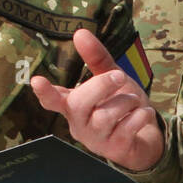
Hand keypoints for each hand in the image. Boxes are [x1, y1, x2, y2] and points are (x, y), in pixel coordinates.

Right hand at [30, 29, 163, 170]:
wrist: (146, 138)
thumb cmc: (122, 106)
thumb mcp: (111, 79)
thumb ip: (95, 58)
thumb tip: (79, 32)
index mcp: (74, 106)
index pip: (53, 100)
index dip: (45, 92)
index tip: (37, 81)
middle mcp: (79, 125)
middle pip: (80, 103)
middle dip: (101, 85)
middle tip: (119, 76)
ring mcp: (96, 140)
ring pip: (106, 115)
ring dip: (127, 101)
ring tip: (134, 101)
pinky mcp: (115, 149)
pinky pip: (128, 126)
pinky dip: (141, 114)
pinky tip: (143, 114)